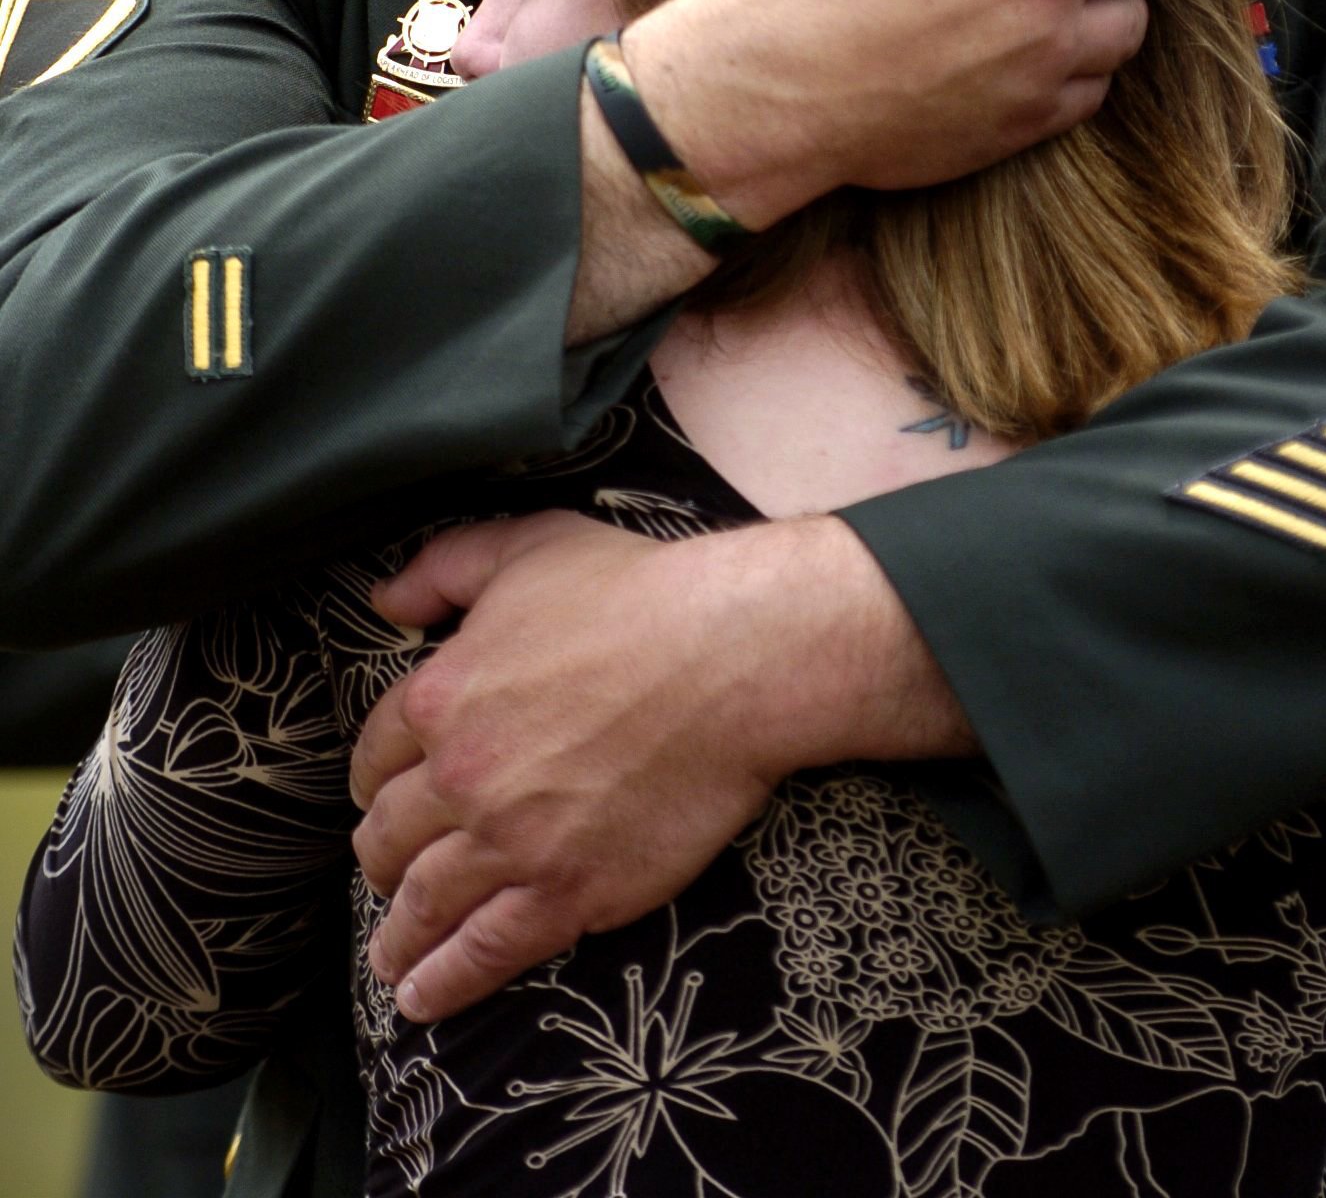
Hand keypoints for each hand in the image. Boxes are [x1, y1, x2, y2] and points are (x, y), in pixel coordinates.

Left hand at [350, 507, 970, 1019]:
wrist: (732, 658)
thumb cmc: (638, 592)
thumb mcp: (530, 545)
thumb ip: (445, 566)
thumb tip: (383, 600)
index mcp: (442, 695)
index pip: (376, 755)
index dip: (375, 778)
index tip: (383, 796)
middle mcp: (461, 777)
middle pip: (388, 836)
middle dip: (380, 858)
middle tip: (386, 871)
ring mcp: (512, 842)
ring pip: (425, 903)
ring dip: (398, 933)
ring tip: (390, 957)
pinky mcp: (568, 892)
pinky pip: (484, 952)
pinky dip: (443, 982)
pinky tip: (420, 998)